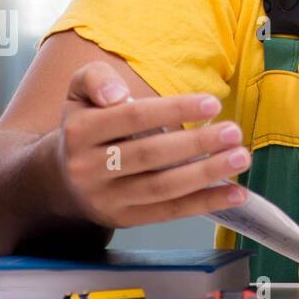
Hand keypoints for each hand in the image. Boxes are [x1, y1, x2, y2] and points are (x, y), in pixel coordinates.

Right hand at [52, 61, 249, 229]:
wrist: (59, 176)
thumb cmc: (86, 123)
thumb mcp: (80, 91)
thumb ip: (96, 78)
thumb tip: (118, 95)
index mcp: (80, 131)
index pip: (132, 118)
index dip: (174, 110)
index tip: (212, 103)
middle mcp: (88, 168)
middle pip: (149, 156)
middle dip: (196, 144)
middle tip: (234, 132)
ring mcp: (106, 199)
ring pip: (162, 188)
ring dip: (206, 174)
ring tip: (240, 158)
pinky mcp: (124, 219)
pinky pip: (169, 212)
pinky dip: (204, 203)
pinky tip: (234, 193)